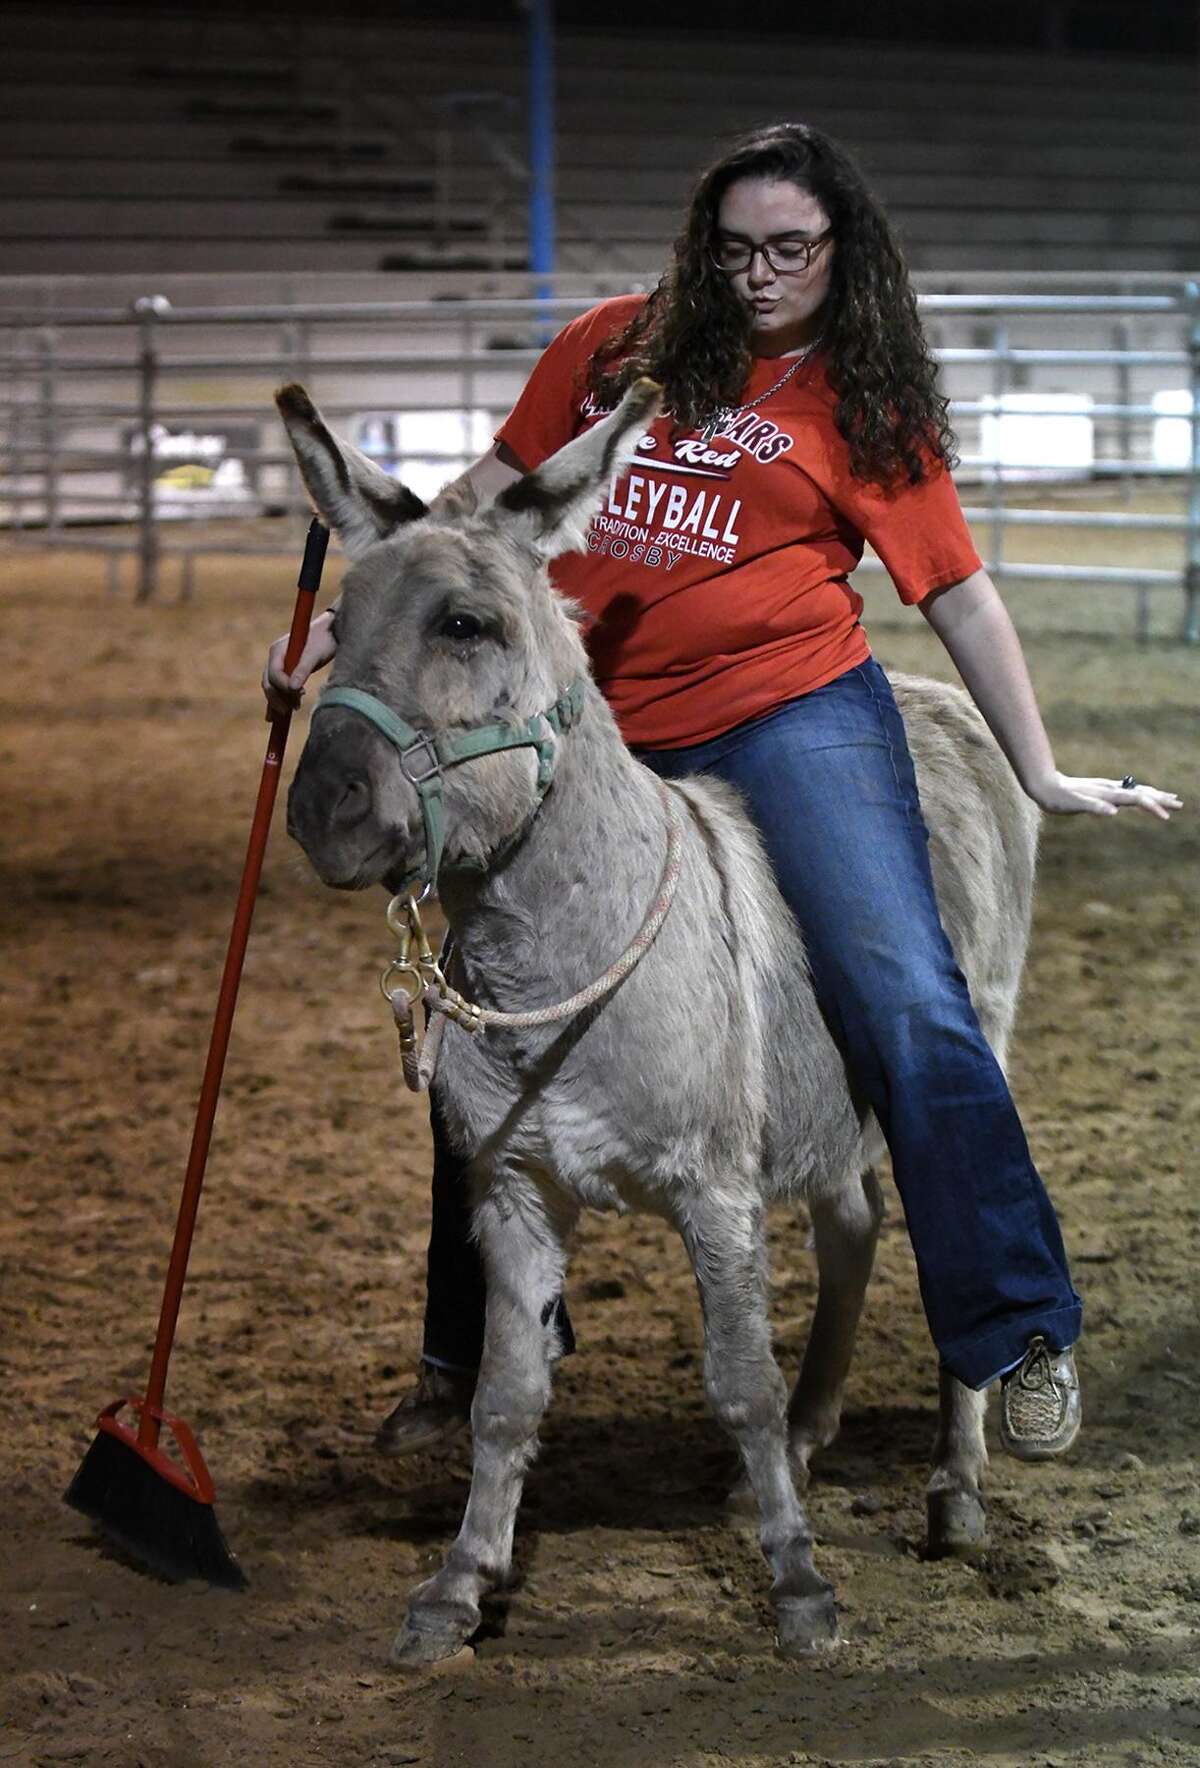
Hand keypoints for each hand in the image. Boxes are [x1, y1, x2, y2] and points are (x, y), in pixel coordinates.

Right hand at [262, 607, 338, 717]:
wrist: (333, 631)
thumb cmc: (325, 640)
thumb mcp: (315, 655)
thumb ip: (303, 670)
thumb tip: (292, 689)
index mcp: (278, 650)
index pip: (273, 673)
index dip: (282, 687)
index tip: (296, 696)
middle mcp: (275, 657)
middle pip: (269, 682)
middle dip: (276, 697)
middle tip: (288, 711)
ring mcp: (280, 664)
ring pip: (273, 687)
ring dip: (280, 700)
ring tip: (292, 709)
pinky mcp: (287, 671)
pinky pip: (279, 688)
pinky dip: (279, 701)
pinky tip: (279, 717)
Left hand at [1029, 770, 1182, 819]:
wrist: (1045, 785)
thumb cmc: (1057, 797)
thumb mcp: (1073, 805)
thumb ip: (1093, 807)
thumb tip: (1112, 812)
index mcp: (1107, 794)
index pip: (1136, 800)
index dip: (1153, 807)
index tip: (1166, 816)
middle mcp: (1110, 790)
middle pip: (1142, 793)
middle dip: (1161, 799)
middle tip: (1180, 804)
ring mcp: (1107, 789)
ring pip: (1137, 792)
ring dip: (1154, 796)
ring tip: (1169, 799)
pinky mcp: (1102, 792)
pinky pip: (1127, 794)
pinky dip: (1140, 796)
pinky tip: (1142, 798)